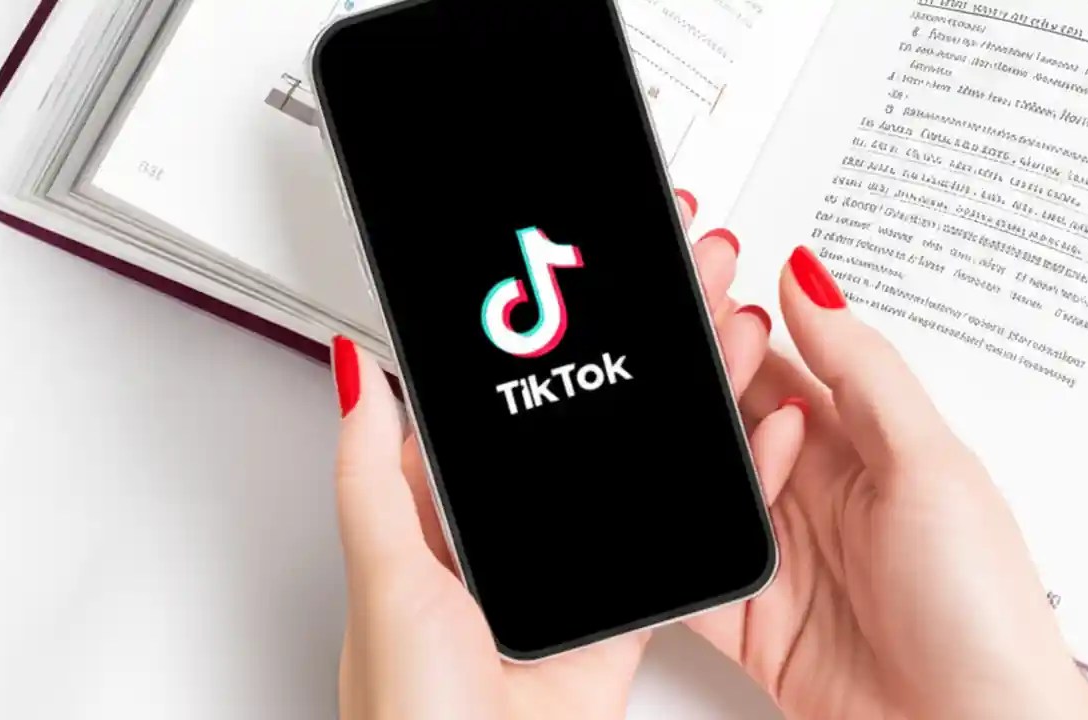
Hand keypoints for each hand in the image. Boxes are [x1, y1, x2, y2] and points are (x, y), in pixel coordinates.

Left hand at [328, 190, 799, 719]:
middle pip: (566, 445)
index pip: (484, 423)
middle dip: (611, 380)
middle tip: (649, 307)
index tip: (556, 304)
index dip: (519, 362)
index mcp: (437, 530)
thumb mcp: (384, 571)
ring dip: (665, 425)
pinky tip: (735, 452)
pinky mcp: (618, 620)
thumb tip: (352, 376)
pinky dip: (709, 503)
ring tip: (702, 353)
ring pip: (624, 485)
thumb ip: (369, 473)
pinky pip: (670, 551)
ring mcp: (566, 582)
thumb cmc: (412, 708)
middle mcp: (503, 553)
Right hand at [685, 246, 1087, 719]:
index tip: (697, 284)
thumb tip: (810, 279)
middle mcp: (816, 497)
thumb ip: (864, 370)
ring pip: (706, 489)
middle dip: (696, 382)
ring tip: (634, 414)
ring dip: (679, 457)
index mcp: (864, 451)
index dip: (736, 329)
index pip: (781, 371)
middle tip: (654, 346)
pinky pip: (687, 572)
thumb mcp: (930, 465)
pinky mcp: (748, 620)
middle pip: (733, 424)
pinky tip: (638, 512)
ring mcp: (780, 557)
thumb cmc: (978, 608)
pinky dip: (661, 549)